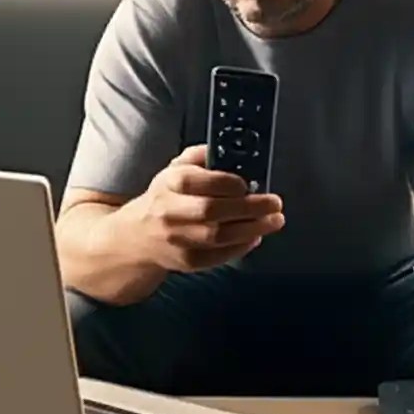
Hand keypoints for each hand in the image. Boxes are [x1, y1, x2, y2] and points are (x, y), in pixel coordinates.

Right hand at [128, 144, 283, 272]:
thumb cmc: (166, 196)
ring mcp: (176, 240)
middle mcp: (168, 212)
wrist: (139, 236)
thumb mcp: (176, 168)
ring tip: (274, 220)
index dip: (225, 182)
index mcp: (168, 184)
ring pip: (218, 237)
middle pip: (211, 211)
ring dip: (253, 228)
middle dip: (249, 207)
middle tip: (274, 203)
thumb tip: (230, 151)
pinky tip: (255, 236)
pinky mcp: (186, 261)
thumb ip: (201, 156)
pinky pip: (219, 256)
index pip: (195, 181)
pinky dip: (241, 246)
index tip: (247, 183)